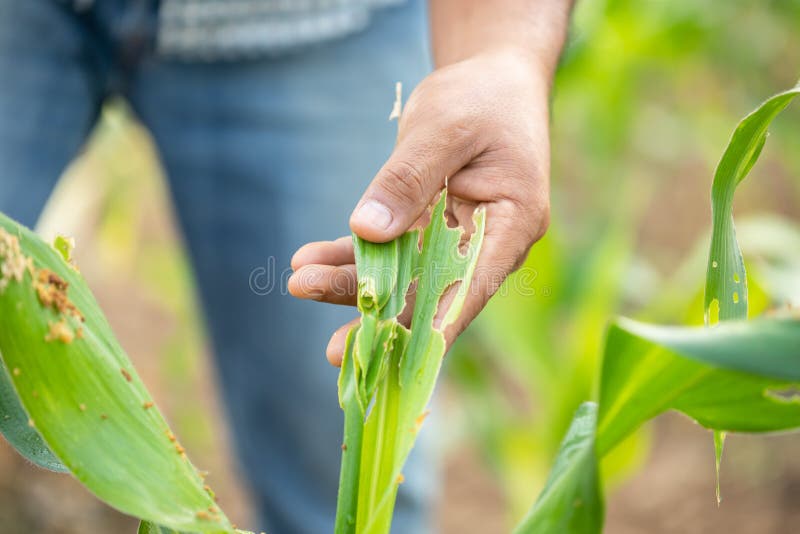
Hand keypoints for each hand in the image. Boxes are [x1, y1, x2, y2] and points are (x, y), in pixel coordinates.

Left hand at [289, 49, 551, 365]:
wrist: (489, 79)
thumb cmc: (482, 98)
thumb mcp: (445, 128)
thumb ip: (409, 179)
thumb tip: (366, 230)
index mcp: (511, 224)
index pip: (472, 287)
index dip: (432, 325)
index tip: (392, 356)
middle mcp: (486, 243)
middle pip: (430, 291)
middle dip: (378, 315)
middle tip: (332, 351)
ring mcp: (453, 238)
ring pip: (400, 273)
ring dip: (351, 282)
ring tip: (300, 281)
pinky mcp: (425, 226)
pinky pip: (385, 248)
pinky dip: (348, 253)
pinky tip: (308, 258)